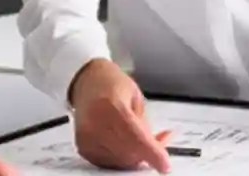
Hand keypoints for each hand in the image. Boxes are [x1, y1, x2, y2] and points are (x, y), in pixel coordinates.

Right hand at [69, 58, 172, 172]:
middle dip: (148, 153)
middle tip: (161, 142)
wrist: (87, 83)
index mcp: (110, 106)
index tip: (165, 165)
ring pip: (122, 161)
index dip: (152, 154)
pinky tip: (127, 143)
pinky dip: (124, 157)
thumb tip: (157, 149)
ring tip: (141, 138)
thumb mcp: (136, 98)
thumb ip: (145, 125)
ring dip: (136, 156)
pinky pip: (111, 163)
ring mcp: (87, 139)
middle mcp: (94, 124)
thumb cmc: (112, 85)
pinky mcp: (84, 149)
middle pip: (129, 153)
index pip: (135, 137)